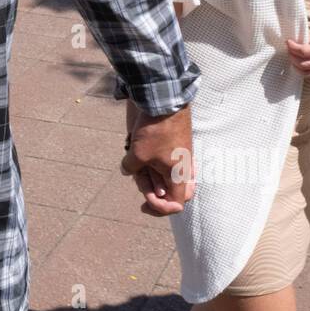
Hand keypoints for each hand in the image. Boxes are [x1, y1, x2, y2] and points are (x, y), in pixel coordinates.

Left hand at [120, 100, 194, 215]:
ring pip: (164, 177)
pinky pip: (162, 162)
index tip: (144, 202)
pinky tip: (138, 152)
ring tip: (136, 163)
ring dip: (148, 176)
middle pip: (170, 192)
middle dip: (151, 191)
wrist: (164, 102)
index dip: (159, 209)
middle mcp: (183, 169)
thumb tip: (127, 171)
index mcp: (180, 176)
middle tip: (139, 180)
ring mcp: (179, 158)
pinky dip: (150, 163)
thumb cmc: (156, 131)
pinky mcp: (173, 147)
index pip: (176, 205)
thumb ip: (131, 167)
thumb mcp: (137, 154)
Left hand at [286, 22, 309, 77]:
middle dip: (292, 56)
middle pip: (303, 64)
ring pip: (307, 72)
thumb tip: (296, 42)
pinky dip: (306, 70)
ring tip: (293, 57)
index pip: (304, 52)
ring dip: (297, 66)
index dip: (293, 47)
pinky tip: (302, 63)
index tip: (288, 42)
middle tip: (289, 49)